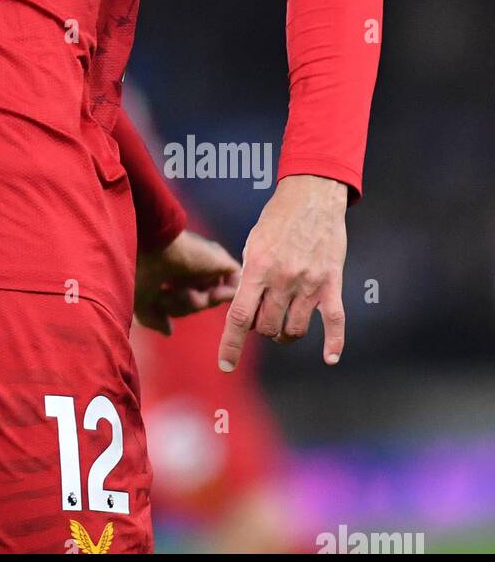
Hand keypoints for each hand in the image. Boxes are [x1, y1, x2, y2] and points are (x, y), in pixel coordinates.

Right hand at [134, 229, 241, 335]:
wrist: (150, 244)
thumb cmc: (139, 270)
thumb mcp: (141, 301)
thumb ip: (154, 318)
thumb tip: (169, 330)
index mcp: (171, 271)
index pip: (180, 301)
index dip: (171, 308)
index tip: (157, 301)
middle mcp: (189, 266)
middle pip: (197, 302)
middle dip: (182, 307)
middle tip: (168, 296)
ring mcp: (205, 264)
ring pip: (212, 298)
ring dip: (197, 303)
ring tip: (184, 292)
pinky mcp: (221, 261)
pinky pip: (234, 288)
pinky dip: (224, 296)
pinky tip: (208, 293)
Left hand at [218, 174, 348, 371]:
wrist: (312, 196)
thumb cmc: (276, 220)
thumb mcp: (253, 245)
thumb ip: (249, 279)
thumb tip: (244, 312)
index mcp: (257, 268)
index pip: (239, 316)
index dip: (231, 344)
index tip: (226, 365)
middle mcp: (282, 279)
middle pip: (267, 327)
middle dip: (261, 329)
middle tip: (262, 317)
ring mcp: (309, 283)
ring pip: (295, 330)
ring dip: (286, 333)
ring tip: (283, 323)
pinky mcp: (332, 283)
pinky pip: (335, 322)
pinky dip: (334, 343)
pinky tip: (330, 357)